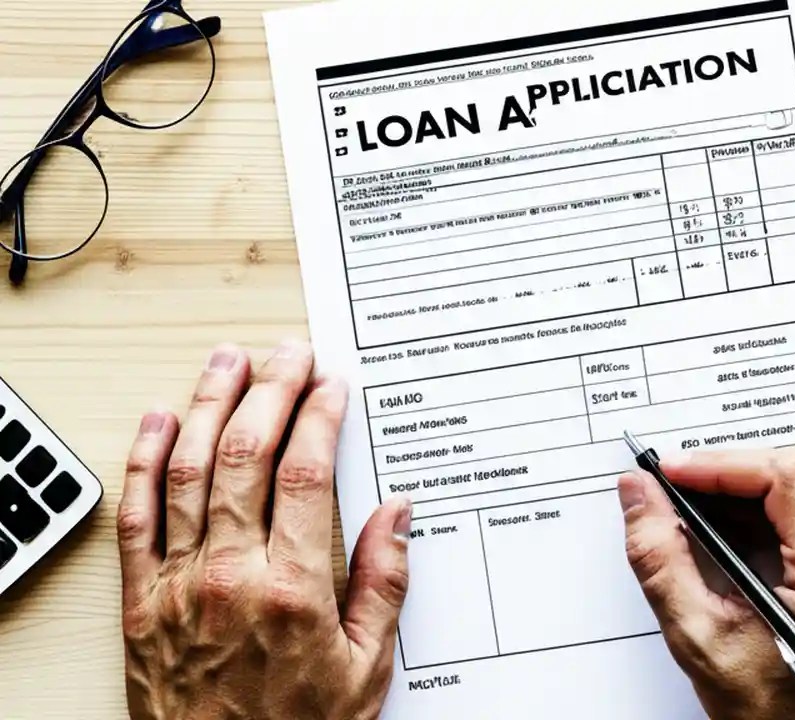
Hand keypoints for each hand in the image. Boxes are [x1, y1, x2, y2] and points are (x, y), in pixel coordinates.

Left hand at [116, 340, 411, 719]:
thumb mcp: (367, 669)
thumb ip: (384, 584)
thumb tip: (397, 514)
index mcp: (293, 590)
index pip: (304, 475)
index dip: (318, 417)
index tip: (331, 386)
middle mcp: (229, 577)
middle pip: (246, 457)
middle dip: (269, 392)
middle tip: (287, 354)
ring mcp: (177, 585)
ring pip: (188, 471)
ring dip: (209, 406)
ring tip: (228, 361)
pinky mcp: (139, 602)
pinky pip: (135, 518)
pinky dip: (143, 462)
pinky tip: (159, 420)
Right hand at [618, 449, 794, 719]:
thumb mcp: (704, 640)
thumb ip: (661, 559)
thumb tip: (639, 497)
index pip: (783, 474)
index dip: (719, 464)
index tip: (674, 474)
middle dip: (729, 478)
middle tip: (676, 495)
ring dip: (749, 498)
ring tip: (700, 520)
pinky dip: (772, 520)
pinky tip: (736, 543)